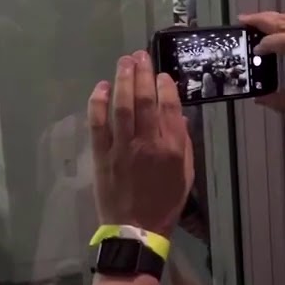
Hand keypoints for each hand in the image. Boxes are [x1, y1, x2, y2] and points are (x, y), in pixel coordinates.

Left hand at [88, 51, 193, 235]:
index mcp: (171, 149)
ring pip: (122, 106)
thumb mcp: (186, 174)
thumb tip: (177, 116)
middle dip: (142, 74)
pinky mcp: (102, 154)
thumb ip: (184, 143)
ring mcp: (121, 148)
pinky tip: (100, 87)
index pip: (168, 107)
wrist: (136, 229)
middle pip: (144, 100)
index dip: (165, 86)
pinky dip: (98, 103)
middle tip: (140, 55)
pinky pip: (98, 123)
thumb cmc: (165, 203)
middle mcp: (146, 143)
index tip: (162, 74)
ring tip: (124, 62)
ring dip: (122, 80)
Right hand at [239, 12, 284, 118]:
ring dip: (272, 18)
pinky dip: (284, 21)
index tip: (253, 52)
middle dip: (261, 20)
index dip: (265, 44)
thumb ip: (282, 100)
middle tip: (242, 21)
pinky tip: (275, 26)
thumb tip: (259, 100)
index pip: (282, 40)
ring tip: (253, 21)